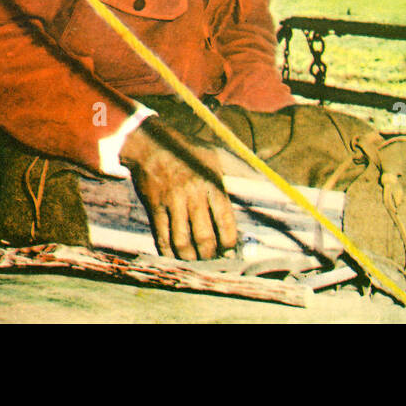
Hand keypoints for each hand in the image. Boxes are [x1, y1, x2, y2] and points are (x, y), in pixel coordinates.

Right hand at [119, 117, 237, 260]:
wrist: (152, 144)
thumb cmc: (186, 150)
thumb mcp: (213, 156)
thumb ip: (229, 174)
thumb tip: (253, 186)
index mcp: (212, 184)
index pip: (225, 221)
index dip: (229, 242)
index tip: (229, 252)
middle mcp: (194, 195)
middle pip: (204, 237)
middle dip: (209, 255)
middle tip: (211, 261)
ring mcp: (173, 202)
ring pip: (182, 241)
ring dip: (189, 257)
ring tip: (194, 262)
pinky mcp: (155, 207)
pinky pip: (162, 236)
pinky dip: (168, 251)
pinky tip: (173, 257)